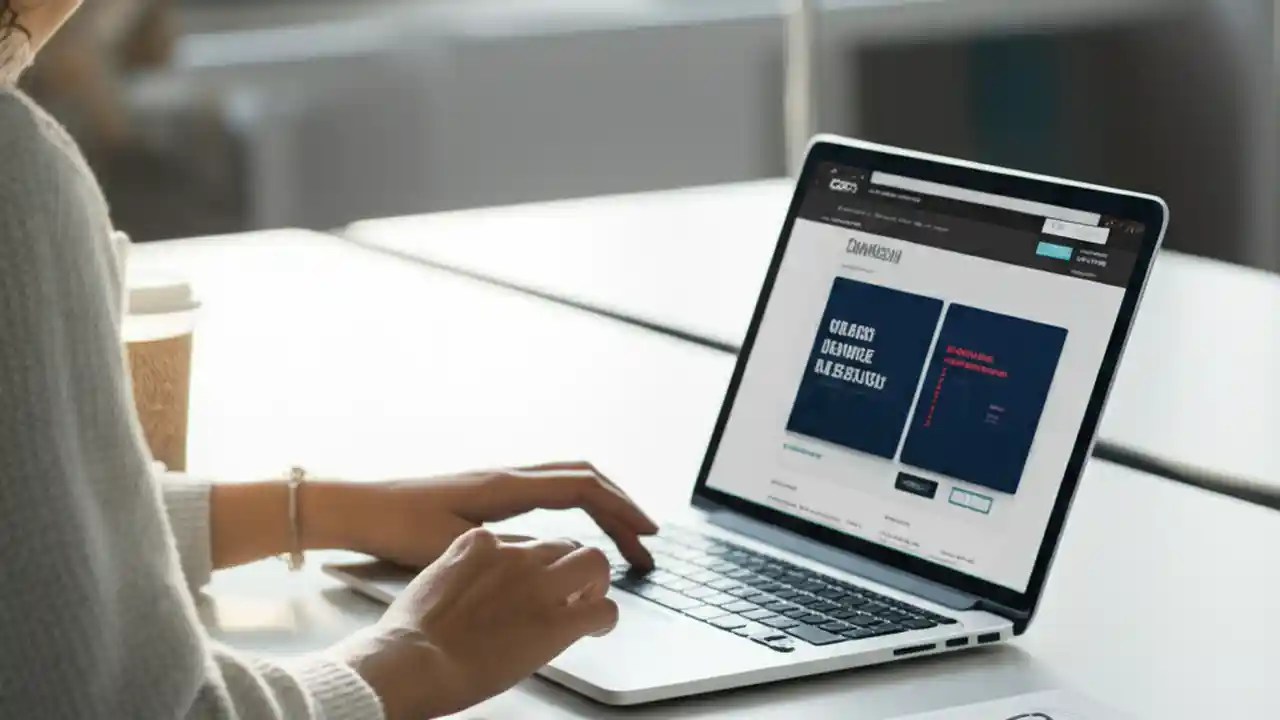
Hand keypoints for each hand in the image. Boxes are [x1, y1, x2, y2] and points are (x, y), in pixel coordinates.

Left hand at [305, 461, 658, 570]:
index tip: (646, 533)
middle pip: (584, 478)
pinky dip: (578, 507)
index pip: (582, 489)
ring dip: (602, 505)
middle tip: (647, 542)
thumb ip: (507, 550)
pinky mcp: (489, 492)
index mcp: (506, 486)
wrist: (359, 509)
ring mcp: (500, 481)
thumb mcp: (456, 547)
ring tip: (624, 537)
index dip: (621, 510)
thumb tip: (553, 556)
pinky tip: (578, 533)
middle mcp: (509, 475)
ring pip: (568, 481)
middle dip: (622, 508)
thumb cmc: (398, 528)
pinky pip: (550, 491)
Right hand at [334, 528, 616, 719]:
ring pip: (594, 562)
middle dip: (569, 567)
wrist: (413, 660)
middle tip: (570, 593)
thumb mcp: (430, 583)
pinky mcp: (558, 622)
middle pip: (563, 544)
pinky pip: (603, 609)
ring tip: (589, 604)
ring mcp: (539, 585)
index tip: (528, 586)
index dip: (531, 567)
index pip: (521, 543)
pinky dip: (605, 617)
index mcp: (479, 544)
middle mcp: (514, 556)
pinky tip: (598, 628)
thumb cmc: (410, 636)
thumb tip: (470, 590)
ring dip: (595, 583)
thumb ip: (460, 575)